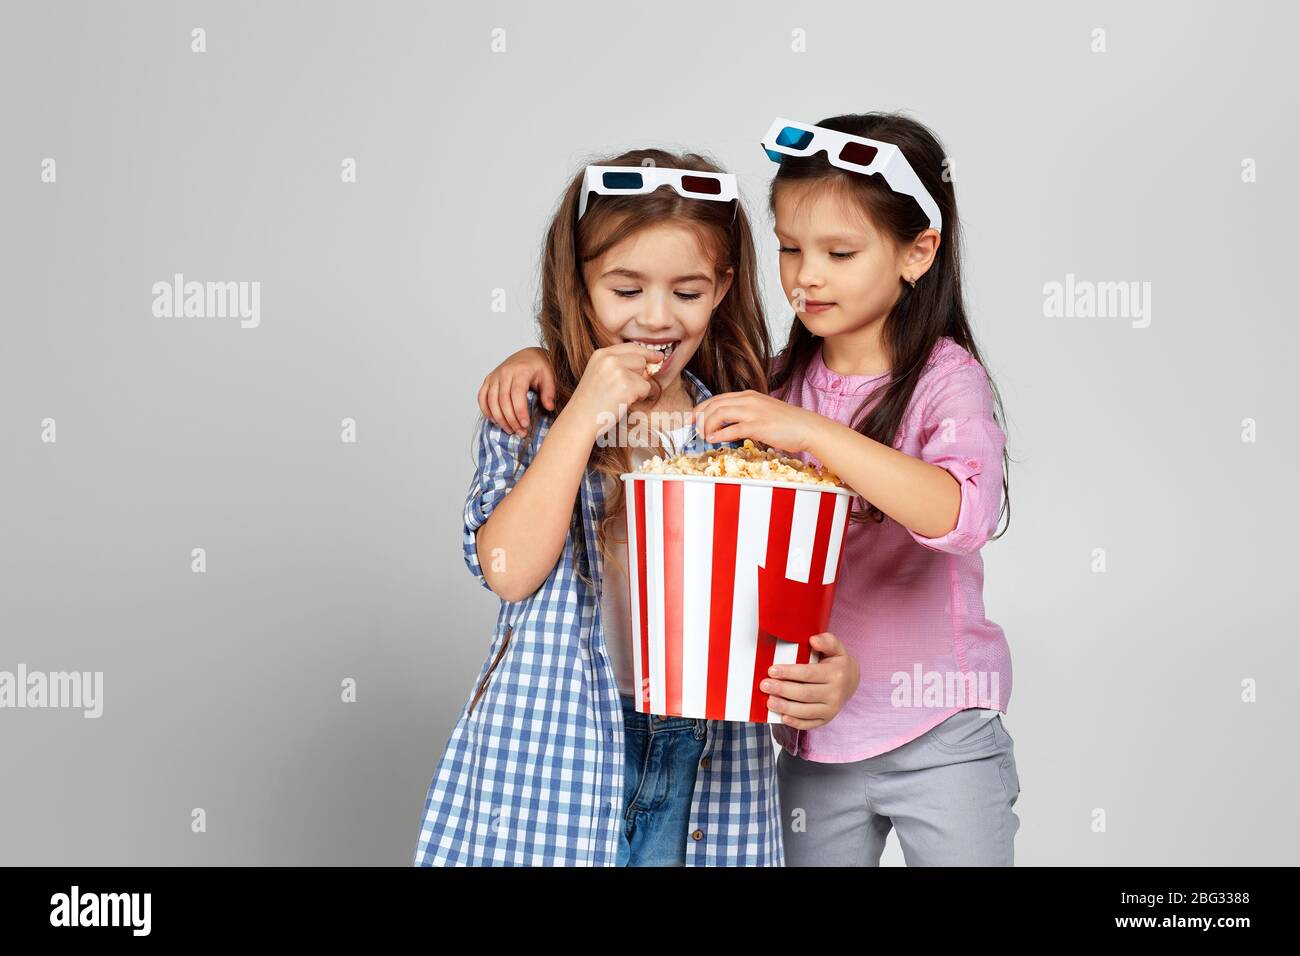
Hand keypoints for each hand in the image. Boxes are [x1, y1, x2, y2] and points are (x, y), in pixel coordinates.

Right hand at [477, 347, 556, 436]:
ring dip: (499, 419)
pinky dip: (486, 411)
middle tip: (520, 432)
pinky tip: (495, 421)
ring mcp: (494, 376)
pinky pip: (482, 397)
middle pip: (503, 400)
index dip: (519, 411)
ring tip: (510, 430)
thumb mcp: (549, 377)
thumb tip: (549, 407)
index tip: (525, 425)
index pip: (516, 393)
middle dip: (511, 419)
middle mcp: (504, 372)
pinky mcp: (488, 380)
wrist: (528, 356)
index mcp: (520, 371)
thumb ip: (549, 392)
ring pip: (491, 401)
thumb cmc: (539, 368)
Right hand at [565, 343, 658, 440]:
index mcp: (600, 354)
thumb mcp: (599, 374)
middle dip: (640, 374)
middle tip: (625, 389)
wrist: (580, 420)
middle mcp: (609, 358)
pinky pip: (646, 388)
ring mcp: (618, 371)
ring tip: (621, 396)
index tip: (657, 356)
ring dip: (639, 387)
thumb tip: (647, 367)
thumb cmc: (590, 403)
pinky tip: (624, 402)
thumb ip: (618, 366)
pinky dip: (640, 397)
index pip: (631, 347)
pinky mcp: (627, 385)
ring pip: (644, 374)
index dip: (646, 353)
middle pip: (640, 359)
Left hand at [689, 390, 822, 453]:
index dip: (701, 408)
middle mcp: (748, 400)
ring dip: (707, 426)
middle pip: (714, 404)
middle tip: (695, 430)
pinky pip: (732, 429)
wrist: (807, 427)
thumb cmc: (787, 423)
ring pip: (719, 413)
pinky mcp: (758, 426)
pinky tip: (714, 440)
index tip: (693, 419)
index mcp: (748, 395)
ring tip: (704, 436)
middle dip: (700, 417)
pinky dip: (719, 435)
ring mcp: (753, 412)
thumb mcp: (762, 412)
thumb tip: (728, 425)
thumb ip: (745, 415)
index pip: (717, 398)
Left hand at [759, 633, 859, 729]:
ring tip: (769, 701)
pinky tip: (783, 717)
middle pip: (805, 693)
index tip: (772, 670)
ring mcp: (831, 709)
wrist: (851, 682)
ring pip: (805, 711)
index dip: (790, 672)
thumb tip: (813, 640)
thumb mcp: (836, 648)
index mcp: (836, 674)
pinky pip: (809, 724)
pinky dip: (795, 722)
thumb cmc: (838, 663)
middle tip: (765, 685)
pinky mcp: (826, 720)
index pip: (809, 674)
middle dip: (783, 690)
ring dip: (785, 707)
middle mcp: (835, 694)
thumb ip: (827, 641)